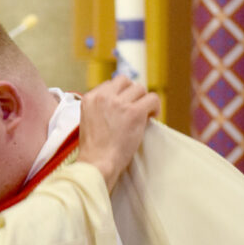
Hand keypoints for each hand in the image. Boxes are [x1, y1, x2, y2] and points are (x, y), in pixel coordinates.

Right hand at [78, 76, 160, 190]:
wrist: (97, 163)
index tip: (124, 105)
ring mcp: (119, 103)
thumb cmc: (94, 149)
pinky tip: (151, 117)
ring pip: (140, 89)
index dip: (120, 94)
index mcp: (90, 98)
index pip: (111, 83)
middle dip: (132, 94)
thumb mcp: (88, 121)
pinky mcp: (134, 112)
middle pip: (126, 82)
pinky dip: (155, 107)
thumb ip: (100, 108)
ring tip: (143, 115)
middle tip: (135, 108)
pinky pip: (152, 98)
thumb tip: (119, 102)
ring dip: (143, 101)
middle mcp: (103, 97)